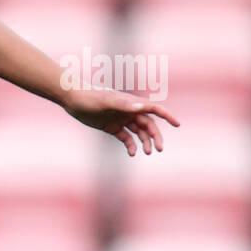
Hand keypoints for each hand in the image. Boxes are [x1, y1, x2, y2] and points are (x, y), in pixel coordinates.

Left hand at [62, 87, 179, 155]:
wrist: (73, 100)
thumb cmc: (90, 98)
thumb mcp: (106, 101)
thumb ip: (124, 104)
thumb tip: (143, 107)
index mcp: (131, 103)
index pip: (154, 109)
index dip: (166, 116)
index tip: (177, 124)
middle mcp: (129, 111)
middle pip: (148, 124)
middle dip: (155, 136)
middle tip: (159, 149)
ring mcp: (121, 119)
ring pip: (138, 133)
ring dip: (144, 142)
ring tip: (147, 152)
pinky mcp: (112, 127)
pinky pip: (126, 138)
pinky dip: (131, 145)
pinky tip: (132, 153)